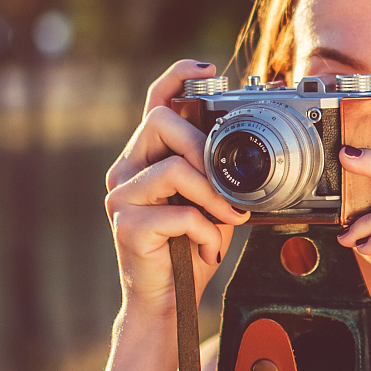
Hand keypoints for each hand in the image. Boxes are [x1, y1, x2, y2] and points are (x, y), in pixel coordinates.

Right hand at [105, 61, 247, 316]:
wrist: (170, 303)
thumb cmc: (190, 251)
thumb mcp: (213, 202)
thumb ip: (220, 172)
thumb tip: (249, 138)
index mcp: (146, 159)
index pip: (155, 104)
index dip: (177, 78)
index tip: (207, 68)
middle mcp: (126, 171)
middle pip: (159, 124)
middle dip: (204, 147)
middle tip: (229, 183)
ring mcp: (120, 196)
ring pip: (172, 169)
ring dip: (212, 195)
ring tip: (228, 220)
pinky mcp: (124, 224)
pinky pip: (176, 212)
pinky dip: (203, 231)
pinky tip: (206, 249)